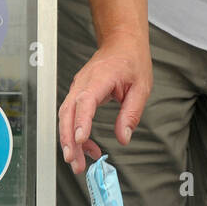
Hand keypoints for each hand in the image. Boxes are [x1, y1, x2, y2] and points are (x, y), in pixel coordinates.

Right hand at [59, 31, 153, 175]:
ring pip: (65, 117)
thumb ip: (131, 114)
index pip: (85, 102)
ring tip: (78, 162)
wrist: (121, 42)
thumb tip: (124, 137)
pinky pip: (70, 116)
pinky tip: (86, 146)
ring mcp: (77, 88)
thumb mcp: (141, 87)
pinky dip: (74, 133)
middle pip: (68, 114)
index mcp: (100, 78)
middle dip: (69, 140)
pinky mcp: (77, 94)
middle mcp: (83, 83)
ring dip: (69, 141)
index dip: (81, 122)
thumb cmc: (131, 60)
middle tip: (75, 162)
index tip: (81, 140)